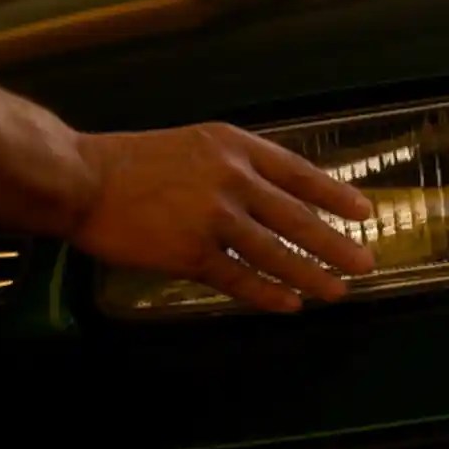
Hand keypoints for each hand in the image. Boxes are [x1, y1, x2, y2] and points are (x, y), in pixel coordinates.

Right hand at [72, 122, 374, 311]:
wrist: (82, 179)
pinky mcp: (191, 254)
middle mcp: (232, 181)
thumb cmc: (134, 160)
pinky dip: (268, 293)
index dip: (335, 194)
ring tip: (337, 291)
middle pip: (297, 217)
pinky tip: (289, 304)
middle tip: (366, 262)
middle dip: (336, 243)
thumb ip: (236, 165)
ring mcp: (213, 219)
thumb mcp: (195, 144)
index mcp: (234, 148)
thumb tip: (277, 194)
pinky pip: (239, 278)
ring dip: (311, 274)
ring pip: (275, 252)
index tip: (364, 212)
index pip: (299, 173)